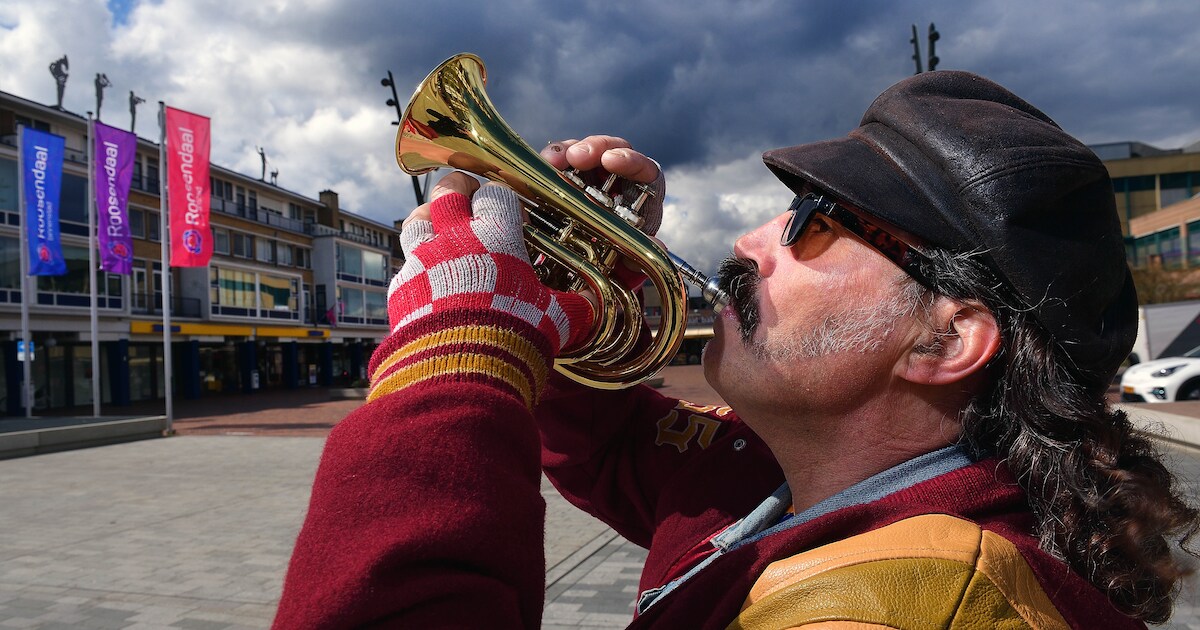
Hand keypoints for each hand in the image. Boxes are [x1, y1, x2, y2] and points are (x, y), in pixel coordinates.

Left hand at [391, 173, 594, 356]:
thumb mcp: (557, 317)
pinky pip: (405, 263)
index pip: (496, 192)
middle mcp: (454, 237)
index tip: (511, 212)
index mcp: (496, 235)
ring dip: (429, 218)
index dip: (503, 197)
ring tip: (439, 227)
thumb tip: (597, 304)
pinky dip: (416, 264)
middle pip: (448, 190)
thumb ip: (576, 305)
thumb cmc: (516, 333)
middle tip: (469, 197)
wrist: (463, 366)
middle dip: (459, 189)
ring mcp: (423, 259)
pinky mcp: (402, 287)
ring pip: (417, 218)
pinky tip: (428, 279)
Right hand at [540, 135, 664, 236]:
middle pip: (613, 148)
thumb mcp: (635, 247)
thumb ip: (644, 246)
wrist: (602, 248)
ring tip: (553, 160)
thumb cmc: (625, 242)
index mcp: (643, 187)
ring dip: (569, 150)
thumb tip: (659, 247)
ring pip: (585, 149)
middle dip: (595, 148)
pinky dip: (554, 159)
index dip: (629, 160)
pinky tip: (544, 163)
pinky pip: (563, 159)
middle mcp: (620, 172)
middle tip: (577, 157)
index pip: (642, 166)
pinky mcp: (572, 172)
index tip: (611, 160)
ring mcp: (595, 169)